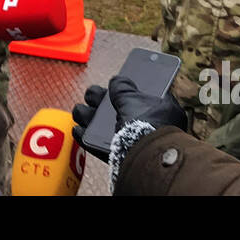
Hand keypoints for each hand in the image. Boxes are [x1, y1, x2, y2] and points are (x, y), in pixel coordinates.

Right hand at [70, 76, 187, 161]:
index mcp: (160, 111)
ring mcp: (133, 142)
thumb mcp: (133, 99)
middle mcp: (149, 126)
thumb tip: (116, 81)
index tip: (112, 86)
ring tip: (80, 112)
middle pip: (119, 110)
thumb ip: (123, 88)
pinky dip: (87, 137)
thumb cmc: (146, 126)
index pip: (142, 96)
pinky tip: (79, 130)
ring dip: (89, 117)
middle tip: (91, 96)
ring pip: (107, 127)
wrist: (144, 158)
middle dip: (100, 102)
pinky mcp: (119, 156)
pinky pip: (101, 146)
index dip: (125, 90)